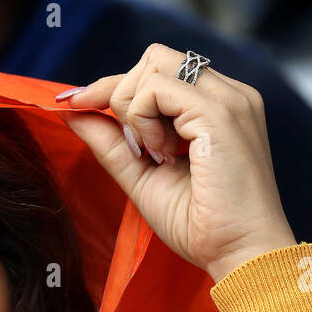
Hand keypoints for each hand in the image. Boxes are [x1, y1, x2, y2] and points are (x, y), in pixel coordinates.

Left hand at [57, 43, 296, 282]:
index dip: (112, 87)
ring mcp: (227, 99)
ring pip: (153, 65)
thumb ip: (112, 142)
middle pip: (154, 58)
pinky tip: (160, 155)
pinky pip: (157, 88)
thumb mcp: (142, 176)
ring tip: (153, 154)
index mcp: (217, 107)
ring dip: (132, 109)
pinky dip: (142, 120)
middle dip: (121, 94)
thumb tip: (73, 111)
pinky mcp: (219, 112)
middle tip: (132, 146)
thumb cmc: (201, 225)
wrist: (238, 253)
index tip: (75, 105)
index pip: (158, 72)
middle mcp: (227, 94)